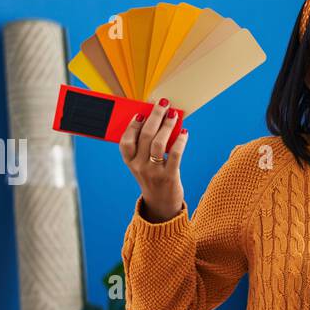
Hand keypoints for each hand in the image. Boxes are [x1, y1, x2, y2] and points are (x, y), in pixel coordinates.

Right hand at [120, 98, 188, 221]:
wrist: (161, 205)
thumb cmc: (153, 178)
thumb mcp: (142, 164)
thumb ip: (145, 147)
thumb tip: (157, 121)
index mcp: (129, 162)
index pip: (125, 141)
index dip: (133, 125)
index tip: (141, 112)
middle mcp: (139, 167)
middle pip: (145, 136)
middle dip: (154, 116)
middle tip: (162, 104)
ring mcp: (153, 172)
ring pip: (158, 143)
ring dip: (167, 125)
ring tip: (173, 115)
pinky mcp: (169, 177)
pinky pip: (175, 154)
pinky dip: (180, 140)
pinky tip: (184, 132)